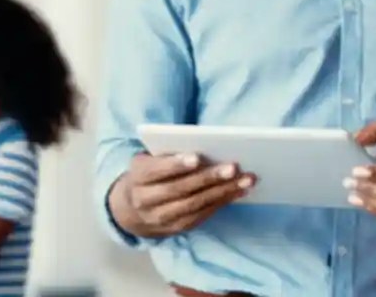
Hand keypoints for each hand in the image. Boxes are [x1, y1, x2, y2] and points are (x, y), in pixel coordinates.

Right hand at [110, 152, 254, 238]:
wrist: (130, 210)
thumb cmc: (147, 175)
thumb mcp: (147, 161)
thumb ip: (165, 155)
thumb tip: (203, 146)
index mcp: (138, 178)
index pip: (156, 171)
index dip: (176, 165)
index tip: (197, 157)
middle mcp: (146, 201)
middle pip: (179, 189)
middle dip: (208, 178)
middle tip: (233, 167)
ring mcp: (162, 218)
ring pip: (194, 205)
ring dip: (223, 192)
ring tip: (245, 179)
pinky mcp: (177, 228)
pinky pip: (201, 215)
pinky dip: (222, 202)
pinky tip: (239, 191)